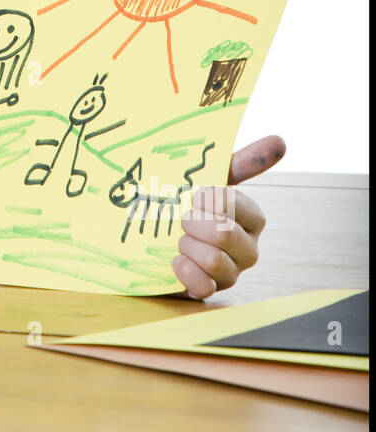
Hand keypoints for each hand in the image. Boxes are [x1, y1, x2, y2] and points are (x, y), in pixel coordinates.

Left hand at [171, 135, 284, 299]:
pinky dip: (184, 271)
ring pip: (215, 261)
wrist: (152, 230)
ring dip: (188, 246)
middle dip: (196, 223)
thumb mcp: (209, 177)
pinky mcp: (210, 291)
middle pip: (227, 236)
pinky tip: (175, 260)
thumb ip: (243, 161)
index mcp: (251, 218)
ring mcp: (231, 273)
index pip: (241, 207)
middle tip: (184, 218)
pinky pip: (204, 288)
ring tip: (179, 239)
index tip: (197, 195)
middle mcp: (248, 248)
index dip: (214, 201)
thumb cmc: (185, 201)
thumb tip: (280, 140)